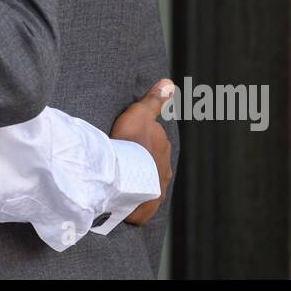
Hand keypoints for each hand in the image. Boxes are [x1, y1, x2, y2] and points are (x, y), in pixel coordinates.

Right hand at [111, 78, 175, 225]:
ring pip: (147, 182)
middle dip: (142, 161)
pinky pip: (141, 203)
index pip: (155, 141)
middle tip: (123, 158)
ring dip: (138, 180)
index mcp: (163, 148)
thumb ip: (154, 100)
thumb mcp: (140, 113)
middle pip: (153, 163)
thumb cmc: (132, 143)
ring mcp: (157, 189)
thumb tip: (170, 83)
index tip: (128, 140)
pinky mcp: (147, 208)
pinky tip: (124, 200)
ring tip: (120, 179)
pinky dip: (134, 200)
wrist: (125, 177)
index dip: (141, 139)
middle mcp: (164, 169)